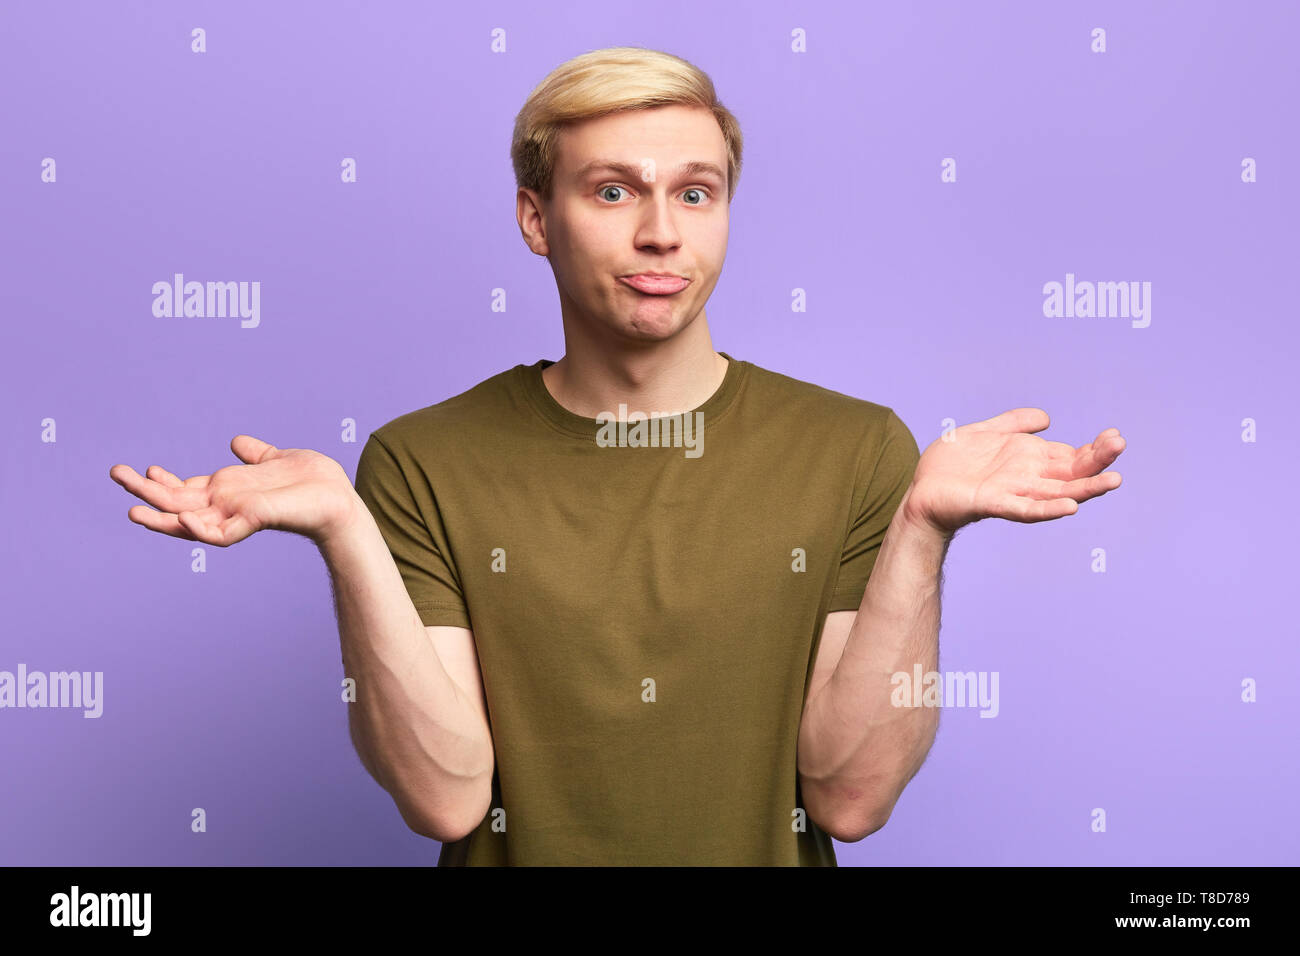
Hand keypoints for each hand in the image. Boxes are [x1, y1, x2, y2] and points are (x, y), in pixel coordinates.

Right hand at [109, 435, 359, 546]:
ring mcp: (238, 516)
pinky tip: (182, 520)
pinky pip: (220, 534)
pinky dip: (200, 529)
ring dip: (161, 519)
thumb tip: (237, 442)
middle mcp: (228, 506)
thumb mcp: (277, 460)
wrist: (340, 499)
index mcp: (229, 492)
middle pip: (177, 503)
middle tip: (116, 473)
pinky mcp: (255, 520)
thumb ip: (255, 455)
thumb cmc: (313, 483)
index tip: (147, 468)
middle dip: (145, 493)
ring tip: (132, 511)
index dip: (166, 482)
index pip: (187, 491)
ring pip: (190, 523)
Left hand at [903, 408, 1125, 536]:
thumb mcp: (984, 432)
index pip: (1072, 456)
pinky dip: (1048, 509)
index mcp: (1030, 460)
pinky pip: (1025, 509)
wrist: (921, 490)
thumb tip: (1046, 417)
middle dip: (1098, 461)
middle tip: (1120, 445)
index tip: (1115, 435)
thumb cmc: (952, 466)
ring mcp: (1013, 493)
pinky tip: (1069, 507)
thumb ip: (1013, 423)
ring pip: (1058, 494)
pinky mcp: (993, 504)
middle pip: (1072, 473)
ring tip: (1112, 481)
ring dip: (1085, 490)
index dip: (1094, 448)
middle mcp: (1028, 478)